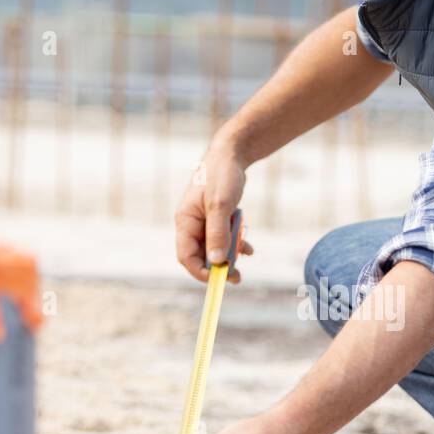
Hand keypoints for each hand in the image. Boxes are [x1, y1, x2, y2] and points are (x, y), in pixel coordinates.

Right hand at [175, 142, 253, 283]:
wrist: (231, 153)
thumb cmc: (222, 175)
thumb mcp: (220, 205)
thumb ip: (218, 233)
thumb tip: (215, 261)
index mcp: (185, 220)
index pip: (186, 255)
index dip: (200, 271)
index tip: (219, 280)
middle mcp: (192, 223)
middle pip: (200, 255)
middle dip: (218, 267)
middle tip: (237, 277)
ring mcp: (204, 221)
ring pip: (214, 247)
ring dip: (229, 254)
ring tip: (246, 254)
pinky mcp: (216, 217)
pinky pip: (224, 237)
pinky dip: (235, 243)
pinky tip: (248, 248)